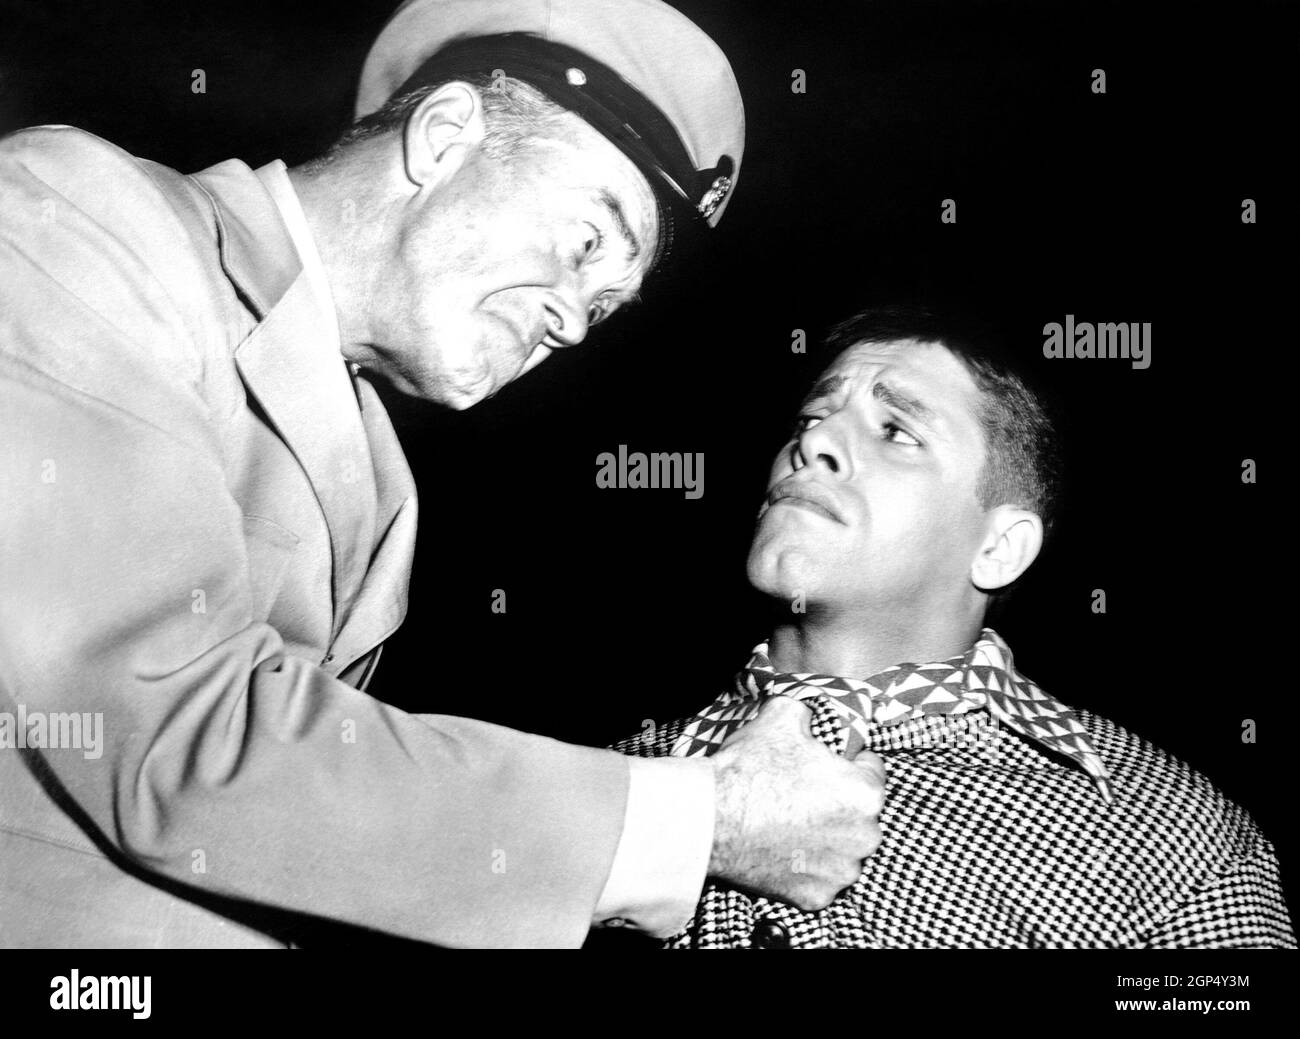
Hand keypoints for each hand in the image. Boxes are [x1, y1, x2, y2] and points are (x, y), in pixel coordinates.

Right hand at [707, 696, 883, 910]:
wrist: (709, 819)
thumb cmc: (749, 770)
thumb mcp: (782, 716)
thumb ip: (810, 712)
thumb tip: (811, 715)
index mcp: (865, 793)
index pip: (872, 770)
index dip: (847, 762)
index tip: (826, 764)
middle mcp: (865, 836)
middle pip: (859, 813)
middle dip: (837, 803)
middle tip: (801, 794)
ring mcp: (841, 872)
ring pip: (842, 848)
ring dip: (824, 837)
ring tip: (789, 823)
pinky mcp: (817, 897)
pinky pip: (819, 877)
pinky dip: (805, 867)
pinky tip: (781, 849)